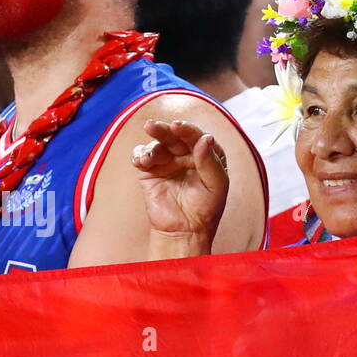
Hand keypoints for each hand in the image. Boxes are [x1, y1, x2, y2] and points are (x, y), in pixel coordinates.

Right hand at [132, 120, 229, 250]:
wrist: (185, 230)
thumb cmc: (206, 208)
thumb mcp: (217, 185)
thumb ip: (211, 161)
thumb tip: (205, 138)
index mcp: (206, 153)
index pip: (196, 136)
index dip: (187, 130)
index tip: (178, 127)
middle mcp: (186, 153)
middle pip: (173, 136)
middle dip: (163, 130)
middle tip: (153, 126)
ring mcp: (167, 161)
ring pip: (156, 144)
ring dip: (150, 146)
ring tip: (147, 157)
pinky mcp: (150, 171)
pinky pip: (142, 157)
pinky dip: (139, 156)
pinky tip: (141, 162)